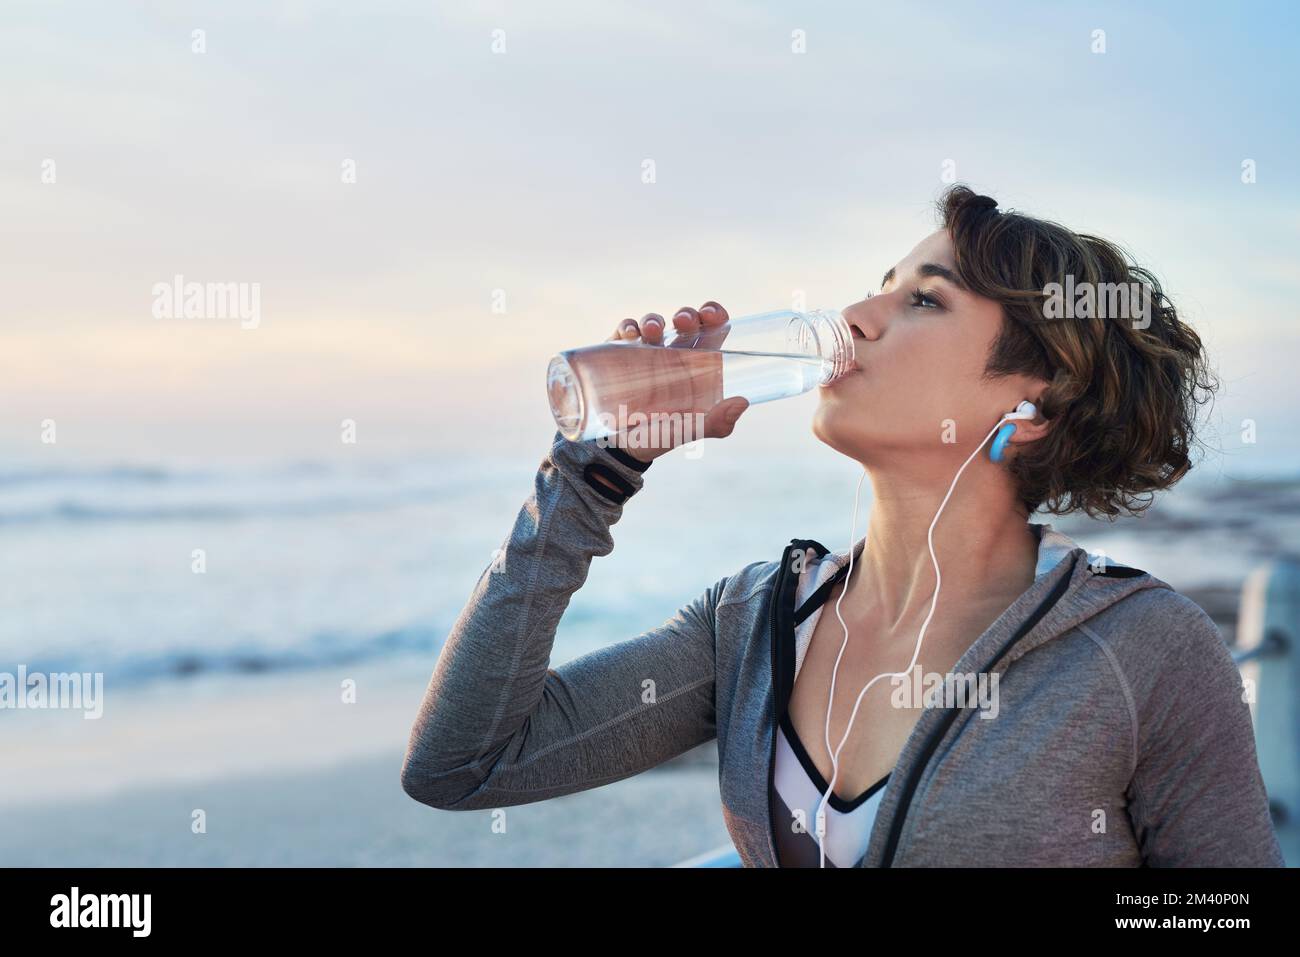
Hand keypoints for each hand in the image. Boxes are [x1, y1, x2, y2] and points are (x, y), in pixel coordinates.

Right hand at [603, 301, 749, 462]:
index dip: (715, 315)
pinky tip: (630, 334)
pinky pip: (624, 333)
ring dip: (654, 320)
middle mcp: (674, 355)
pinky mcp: (620, 355)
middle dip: (686, 315)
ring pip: (654, 323)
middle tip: (684, 322)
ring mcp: (646, 353)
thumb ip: (717, 422)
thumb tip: (742, 402)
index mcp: (697, 366)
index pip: (711, 330)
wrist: (621, 449)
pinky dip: (627, 327)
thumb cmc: (660, 438)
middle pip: (684, 322)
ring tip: (651, 332)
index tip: (711, 316)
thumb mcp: (690, 432)